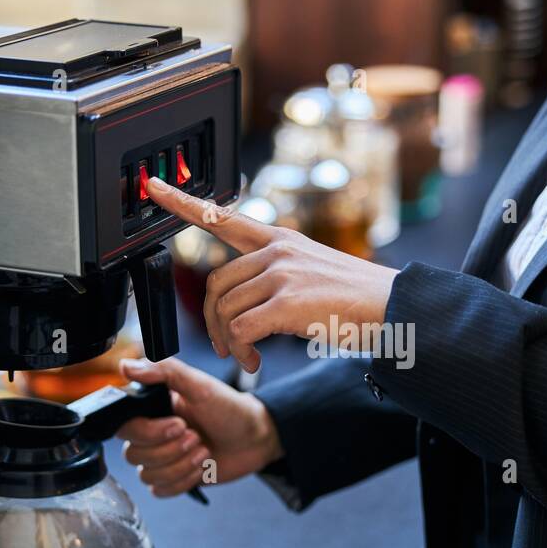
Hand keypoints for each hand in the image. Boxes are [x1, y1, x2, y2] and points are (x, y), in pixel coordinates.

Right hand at [117, 356, 283, 497]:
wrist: (254, 438)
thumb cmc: (229, 409)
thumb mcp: (200, 385)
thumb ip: (164, 371)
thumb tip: (126, 366)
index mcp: (152, 410)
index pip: (125, 426)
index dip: (150, 432)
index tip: (180, 424)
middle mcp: (151, 434)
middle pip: (133, 454)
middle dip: (171, 450)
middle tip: (197, 436)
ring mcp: (161, 458)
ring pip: (147, 475)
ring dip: (181, 465)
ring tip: (203, 450)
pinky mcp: (172, 478)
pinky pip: (160, 491)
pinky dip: (183, 481)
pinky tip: (201, 467)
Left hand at [146, 176, 398, 372]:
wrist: (393, 309)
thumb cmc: (355, 300)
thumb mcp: (313, 271)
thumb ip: (276, 274)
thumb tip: (242, 301)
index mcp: (280, 240)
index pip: (223, 216)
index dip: (182, 202)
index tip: (153, 187)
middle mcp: (277, 252)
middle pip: (216, 284)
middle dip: (213, 320)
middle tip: (227, 345)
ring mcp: (281, 275)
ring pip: (224, 310)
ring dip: (228, 342)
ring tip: (247, 356)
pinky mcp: (287, 303)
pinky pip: (240, 331)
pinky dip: (242, 352)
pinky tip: (256, 360)